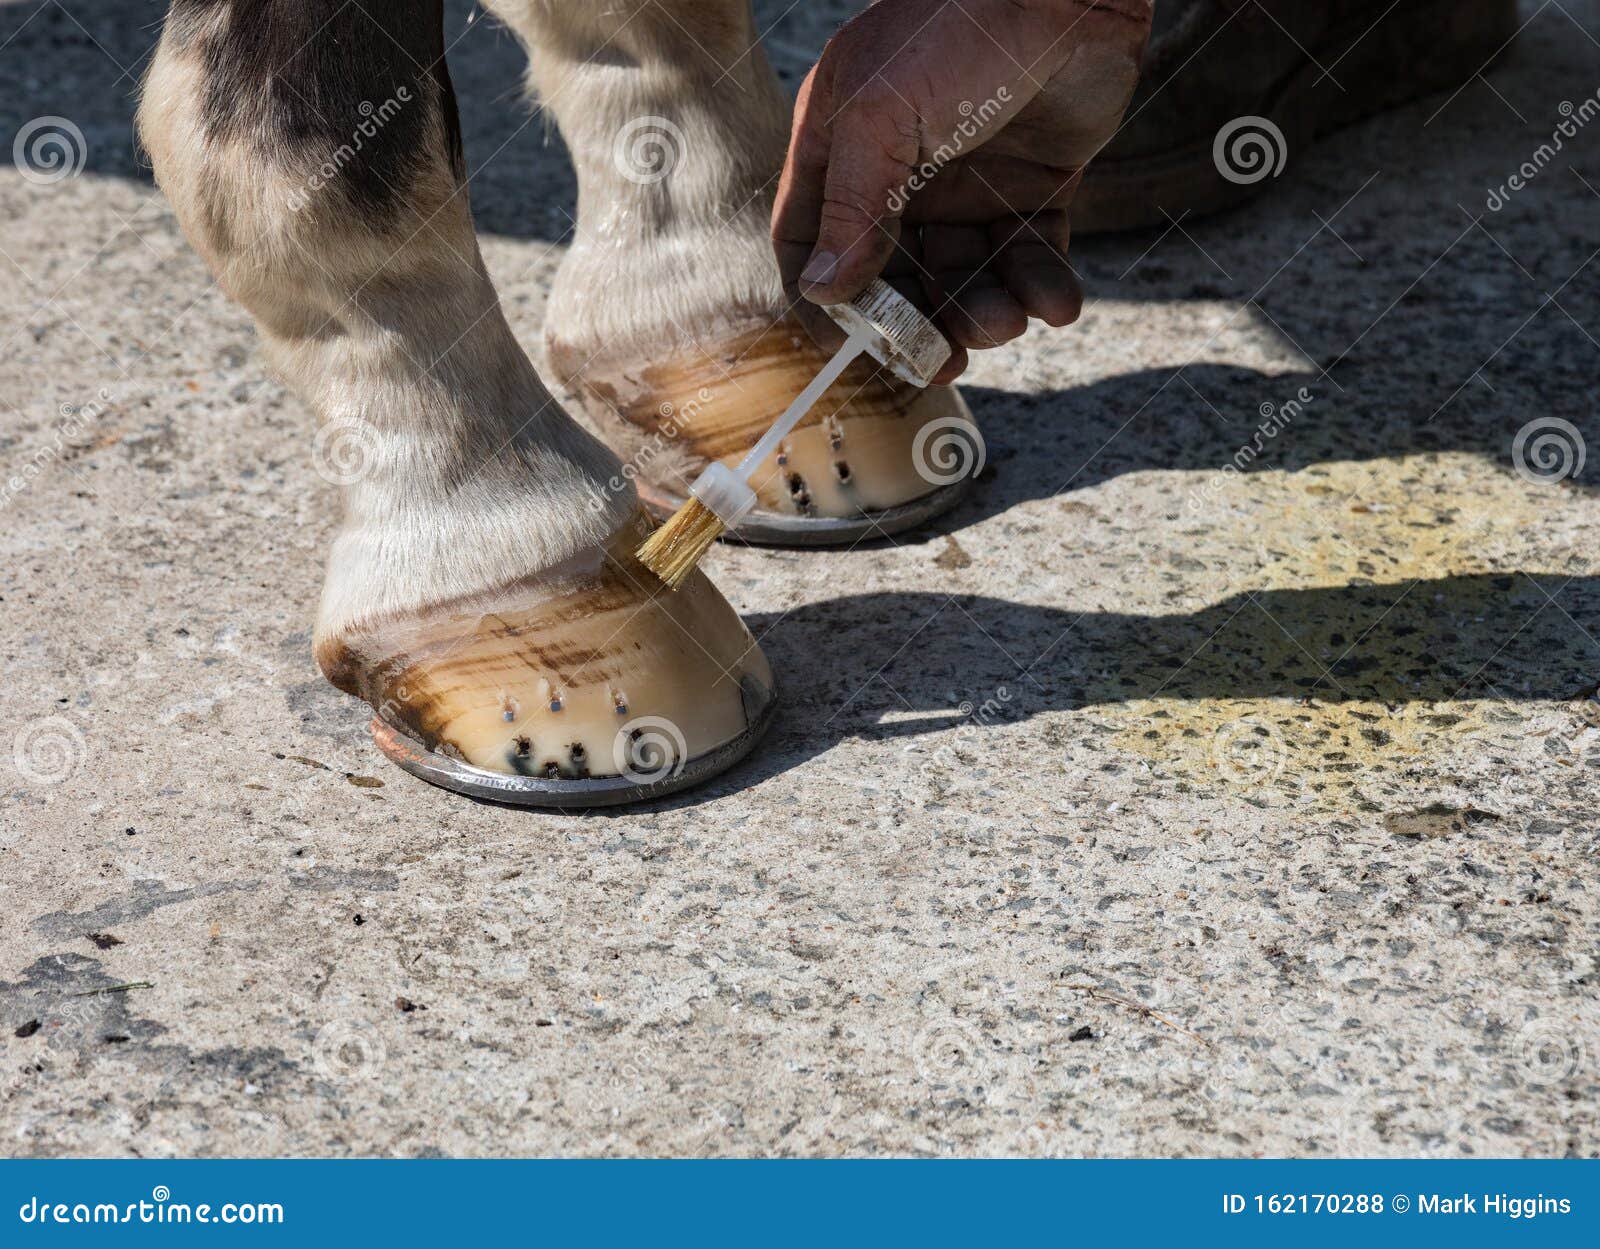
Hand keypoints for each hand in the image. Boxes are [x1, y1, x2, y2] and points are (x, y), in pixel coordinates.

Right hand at [772, 0, 1150, 380]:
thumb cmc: (960, 24)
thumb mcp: (883, 114)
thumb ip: (854, 205)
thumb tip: (824, 291)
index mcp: (843, 145)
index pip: (813, 241)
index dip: (826, 300)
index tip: (851, 350)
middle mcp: (900, 171)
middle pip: (895, 276)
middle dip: (920, 323)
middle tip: (941, 362)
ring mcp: (969, 181)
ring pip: (966, 275)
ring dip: (985, 311)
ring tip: (1010, 321)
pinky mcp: (1036, 184)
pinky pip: (1029, 255)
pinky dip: (1043, 286)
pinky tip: (1057, 303)